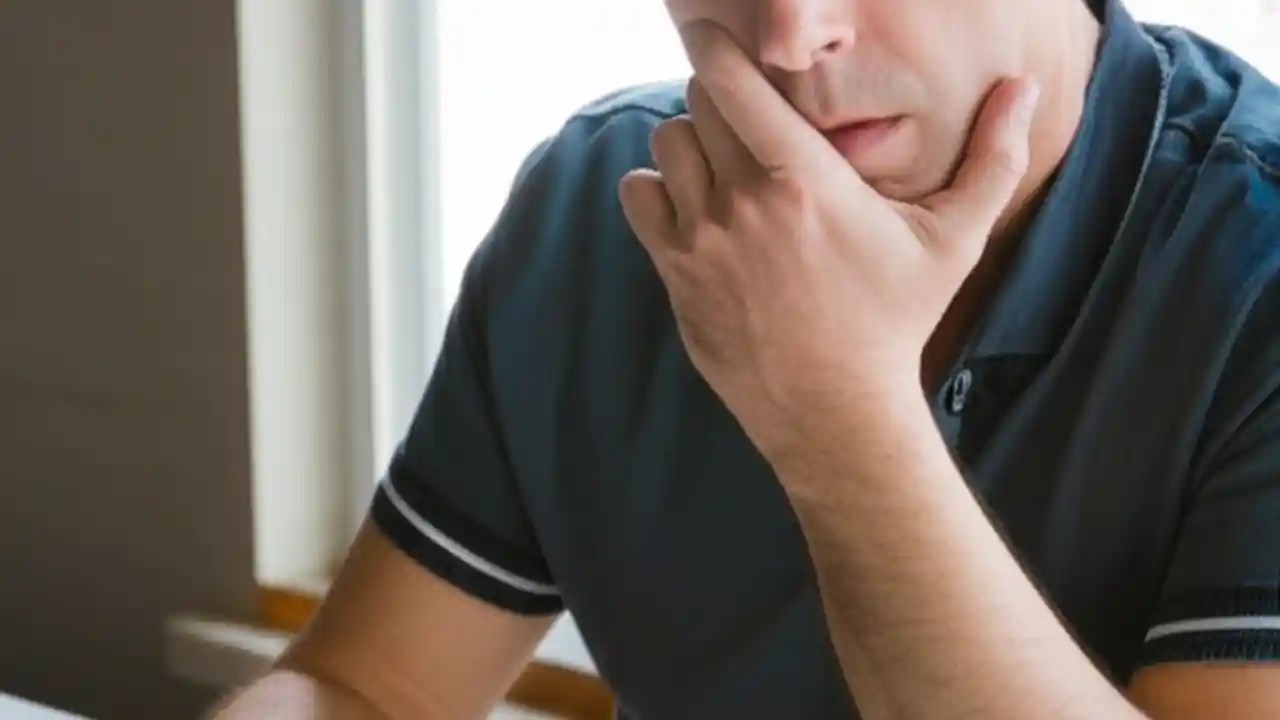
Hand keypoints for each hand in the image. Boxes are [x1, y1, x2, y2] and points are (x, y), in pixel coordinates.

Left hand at [618, 20, 1039, 467]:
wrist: (835, 410)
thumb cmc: (897, 320)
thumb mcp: (953, 241)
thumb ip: (992, 158)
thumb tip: (1025, 85)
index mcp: (806, 180)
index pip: (735, 83)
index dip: (716, 46)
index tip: (713, 31)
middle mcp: (744, 203)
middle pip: (698, 104)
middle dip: (722, 100)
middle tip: (751, 124)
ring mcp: (701, 240)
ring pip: (666, 145)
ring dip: (691, 142)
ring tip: (727, 167)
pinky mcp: (675, 273)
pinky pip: (639, 194)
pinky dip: (657, 188)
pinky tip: (694, 205)